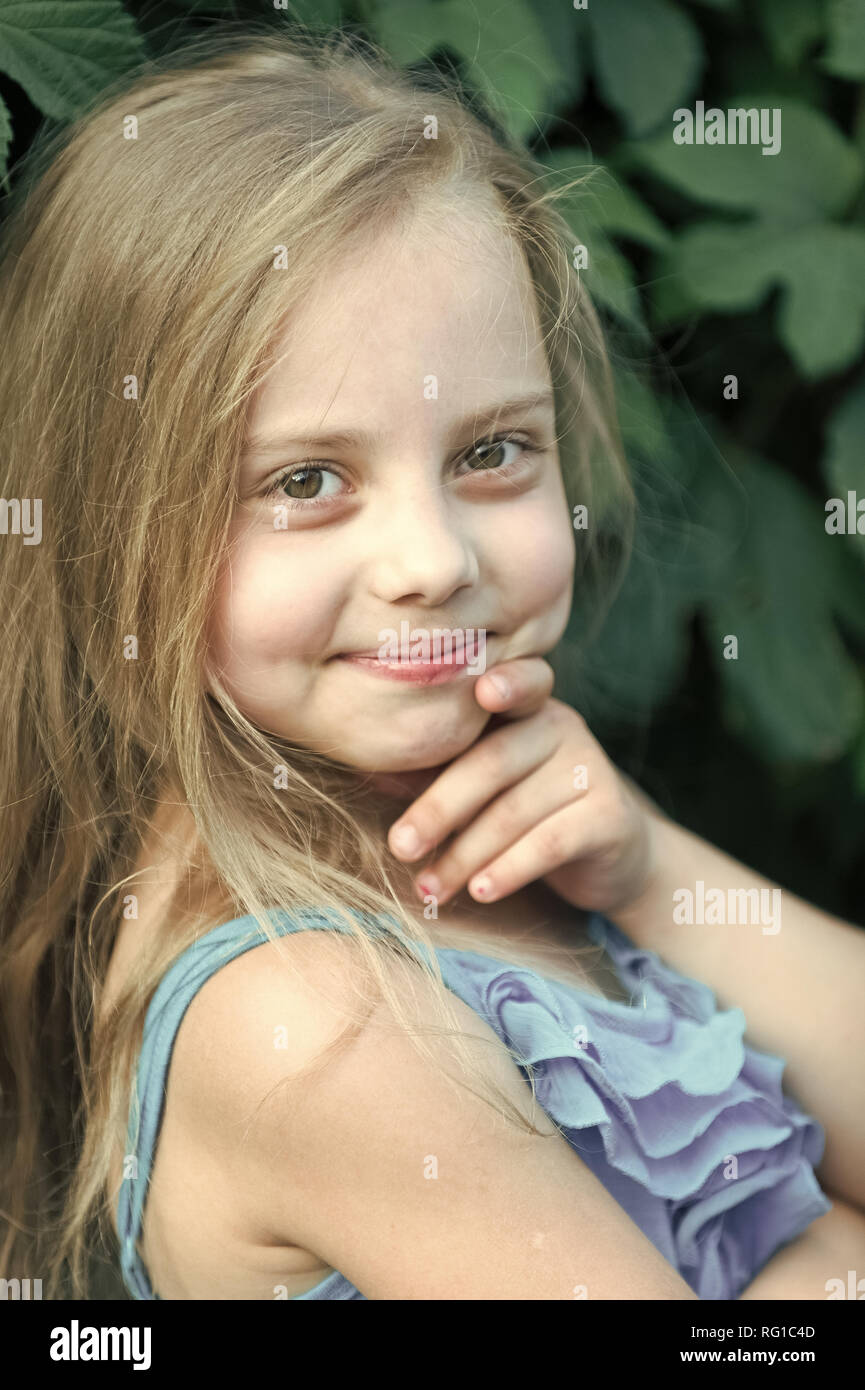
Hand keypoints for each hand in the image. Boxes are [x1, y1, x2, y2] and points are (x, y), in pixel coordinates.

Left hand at [386, 657, 659, 915]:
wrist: (611, 856)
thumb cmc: (528, 811)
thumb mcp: (483, 786)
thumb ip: (435, 771)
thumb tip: (366, 770)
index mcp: (526, 708)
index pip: (520, 683)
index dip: (507, 682)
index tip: (482, 689)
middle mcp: (562, 727)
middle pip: (492, 762)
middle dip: (438, 809)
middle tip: (399, 847)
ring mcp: (591, 768)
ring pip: (514, 811)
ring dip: (464, 855)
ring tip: (429, 887)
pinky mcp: (610, 816)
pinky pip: (550, 842)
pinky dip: (510, 869)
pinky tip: (481, 892)